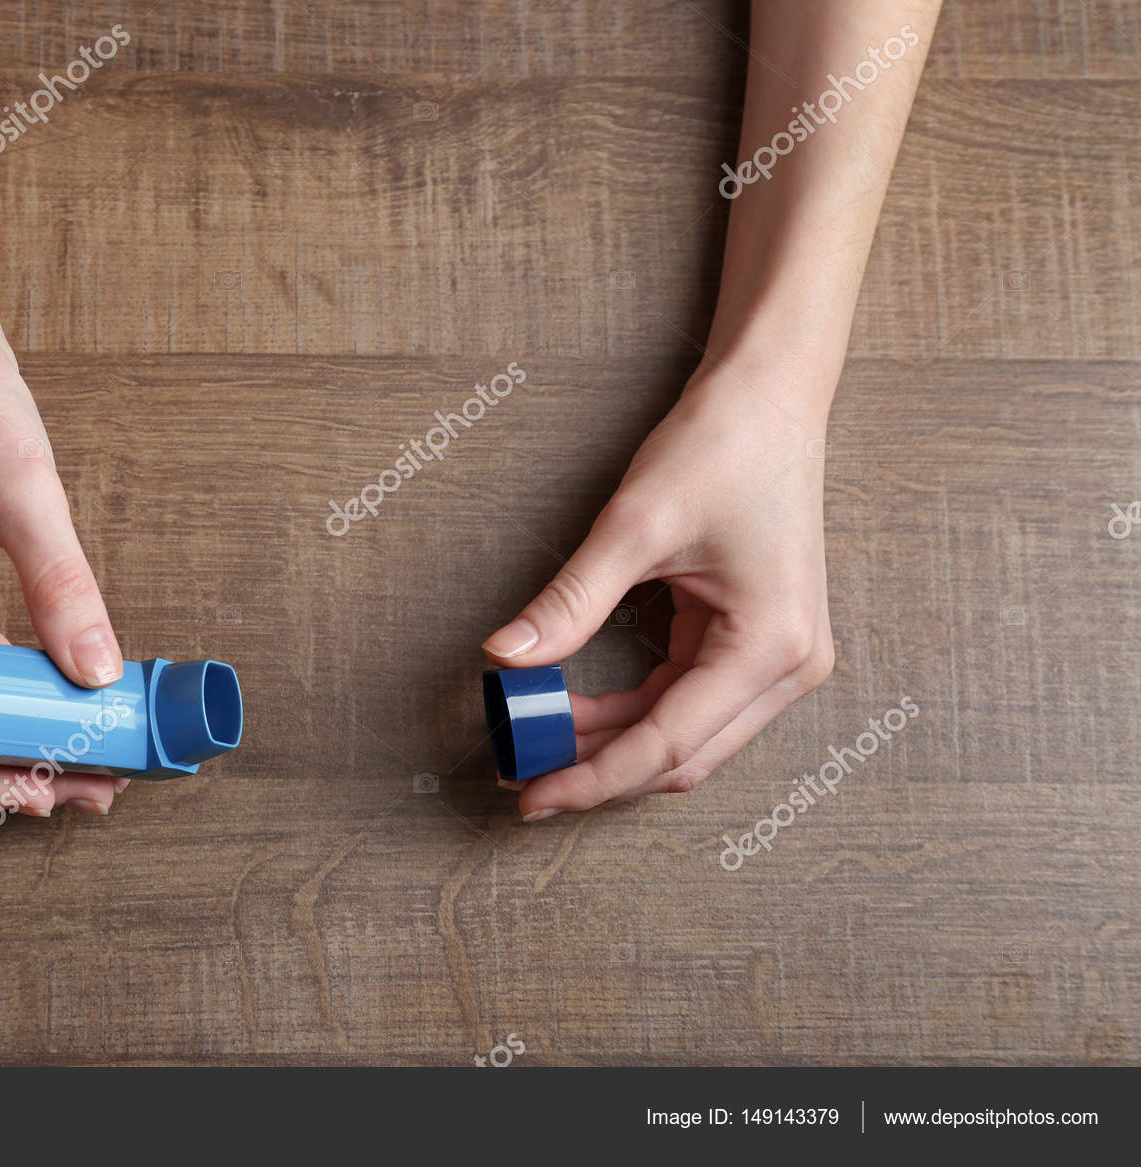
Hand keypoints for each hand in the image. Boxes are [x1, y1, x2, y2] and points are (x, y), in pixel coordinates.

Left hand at [482, 366, 835, 819]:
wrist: (771, 396)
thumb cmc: (720, 446)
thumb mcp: (634, 525)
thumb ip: (570, 602)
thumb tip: (504, 658)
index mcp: (769, 645)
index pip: (666, 743)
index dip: (591, 777)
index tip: (528, 794)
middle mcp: (789, 667)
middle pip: (679, 756)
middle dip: (596, 768)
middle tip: (515, 768)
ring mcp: (781, 660)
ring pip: (684, 737)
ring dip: (611, 743)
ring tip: (536, 737)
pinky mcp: (760, 645)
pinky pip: (690, 703)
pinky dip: (633, 713)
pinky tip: (576, 710)